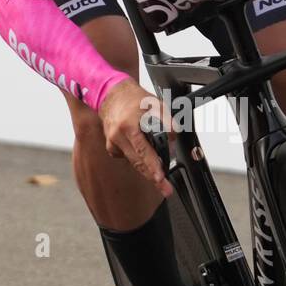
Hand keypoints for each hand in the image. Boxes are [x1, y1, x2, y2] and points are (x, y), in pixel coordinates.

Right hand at [98, 80, 173, 199]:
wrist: (112, 95)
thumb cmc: (134, 99)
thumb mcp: (156, 104)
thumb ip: (167, 121)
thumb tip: (174, 137)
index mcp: (128, 126)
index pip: (143, 150)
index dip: (152, 165)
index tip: (160, 177)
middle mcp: (118, 136)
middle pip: (138, 162)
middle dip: (154, 177)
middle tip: (166, 189)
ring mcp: (113, 143)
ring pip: (134, 162)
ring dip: (148, 171)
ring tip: (161, 181)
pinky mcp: (112, 147)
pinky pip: (129, 158)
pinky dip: (138, 158)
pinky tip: (143, 153)